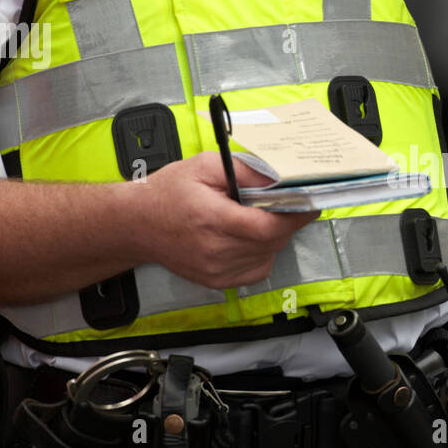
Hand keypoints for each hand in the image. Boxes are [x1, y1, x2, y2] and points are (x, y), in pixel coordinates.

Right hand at [135, 152, 318, 289]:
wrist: (136, 224)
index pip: (268, 227)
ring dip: (273, 236)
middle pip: (272, 241)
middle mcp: (215, 250)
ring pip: (268, 255)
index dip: (295, 216)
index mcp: (212, 219)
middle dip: (286, 221)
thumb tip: (279, 177)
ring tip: (256, 217)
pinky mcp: (218, 281)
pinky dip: (262, 252)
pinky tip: (246, 236)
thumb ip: (245, 170)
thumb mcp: (205, 166)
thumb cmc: (167, 193)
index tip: (311, 203)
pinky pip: (257, 269)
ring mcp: (217, 270)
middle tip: (286, 203)